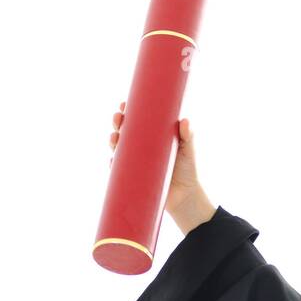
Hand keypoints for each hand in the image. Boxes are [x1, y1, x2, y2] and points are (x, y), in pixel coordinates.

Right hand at [109, 101, 215, 234]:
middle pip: (124, 132)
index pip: (137, 121)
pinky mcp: (133, 178)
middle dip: (117, 123)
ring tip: (115, 138)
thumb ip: (188, 136)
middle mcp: (140, 148)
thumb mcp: (187, 151)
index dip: (128, 112)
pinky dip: (114, 165)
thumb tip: (185, 121)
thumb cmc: (187, 170)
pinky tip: (113, 161)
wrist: (185, 196)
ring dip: (112, 141)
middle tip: (118, 118)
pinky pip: (119, 170)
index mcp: (151, 138)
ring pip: (118, 149)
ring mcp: (135, 163)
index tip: (124, 104)